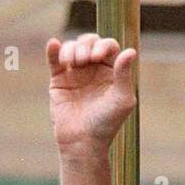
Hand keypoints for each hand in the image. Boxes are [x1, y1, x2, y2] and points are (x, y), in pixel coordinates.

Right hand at [46, 33, 136, 154]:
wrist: (82, 142)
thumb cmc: (106, 124)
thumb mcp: (122, 100)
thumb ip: (124, 74)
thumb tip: (131, 51)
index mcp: (111, 73)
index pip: (109, 47)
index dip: (103, 46)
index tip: (98, 56)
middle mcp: (94, 70)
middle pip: (90, 42)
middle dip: (86, 45)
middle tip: (85, 60)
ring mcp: (75, 73)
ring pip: (73, 47)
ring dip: (72, 49)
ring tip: (73, 63)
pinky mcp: (58, 80)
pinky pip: (54, 59)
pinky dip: (53, 49)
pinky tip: (54, 45)